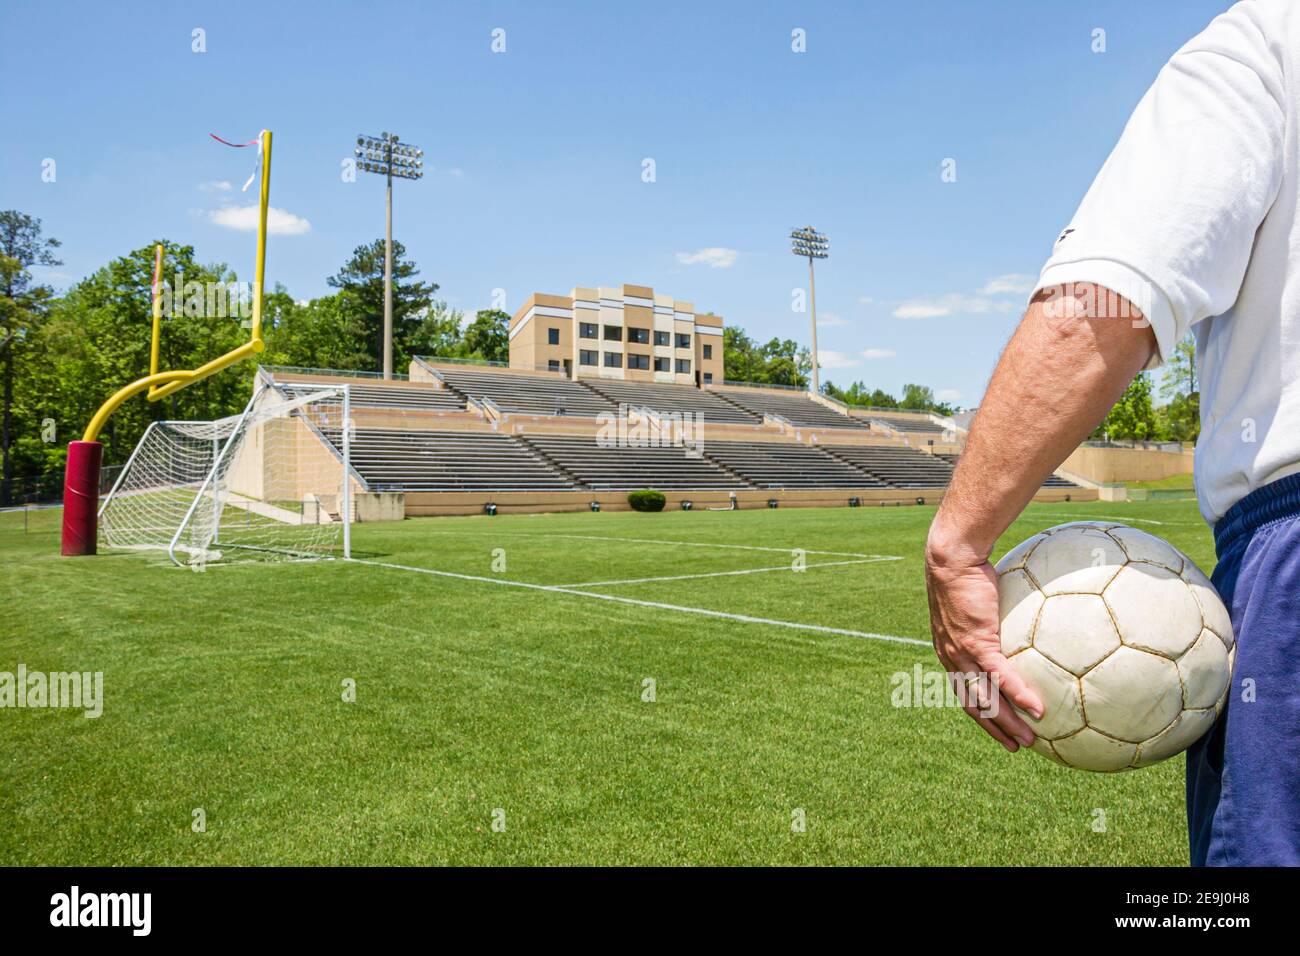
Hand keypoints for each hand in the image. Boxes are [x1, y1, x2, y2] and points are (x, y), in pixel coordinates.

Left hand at [924, 543, 1044, 751]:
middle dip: (994, 727)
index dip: (980, 713)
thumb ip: (993, 620)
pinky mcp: (977, 642)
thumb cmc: (966, 574)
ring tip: (1028, 738)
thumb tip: (1017, 620)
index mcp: (949, 652)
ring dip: (1008, 720)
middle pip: (972, 703)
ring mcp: (962, 652)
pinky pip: (1000, 675)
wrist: (953, 557)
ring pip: (985, 696)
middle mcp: (951, 658)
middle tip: (1016, 744)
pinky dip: (1017, 694)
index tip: (998, 728)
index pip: (963, 691)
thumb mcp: (978, 603)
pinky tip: (1036, 708)